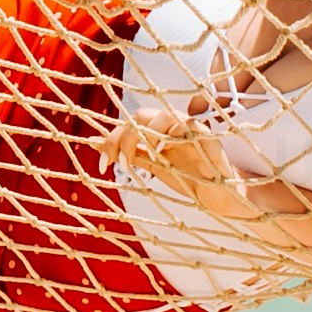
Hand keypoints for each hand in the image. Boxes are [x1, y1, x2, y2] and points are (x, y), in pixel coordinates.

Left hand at [103, 109, 250, 211]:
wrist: (218, 196)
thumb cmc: (188, 177)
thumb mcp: (153, 166)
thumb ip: (129, 153)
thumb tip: (93, 141)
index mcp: (159, 130)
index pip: (129, 124)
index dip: (112, 140)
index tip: (104, 164)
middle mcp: (173, 125)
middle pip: (142, 115)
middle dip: (123, 138)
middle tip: (118, 163)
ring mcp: (192, 130)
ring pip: (166, 116)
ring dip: (147, 135)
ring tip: (139, 159)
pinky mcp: (208, 140)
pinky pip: (192, 127)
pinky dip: (174, 135)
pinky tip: (162, 152)